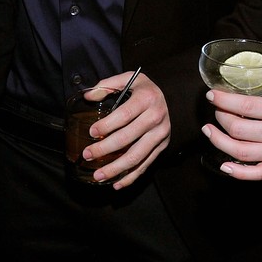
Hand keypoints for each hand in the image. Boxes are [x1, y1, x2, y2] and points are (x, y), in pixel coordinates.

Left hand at [81, 72, 170, 188]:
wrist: (174, 98)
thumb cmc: (145, 89)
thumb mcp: (129, 78)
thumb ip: (107, 85)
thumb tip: (88, 96)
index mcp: (146, 99)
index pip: (124, 115)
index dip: (107, 125)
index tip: (91, 133)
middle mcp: (156, 117)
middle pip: (128, 138)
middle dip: (105, 149)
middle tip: (87, 155)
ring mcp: (160, 134)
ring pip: (137, 156)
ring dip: (116, 168)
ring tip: (98, 175)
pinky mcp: (162, 146)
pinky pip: (146, 164)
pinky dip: (131, 177)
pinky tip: (116, 183)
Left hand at [202, 81, 261, 179]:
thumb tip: (251, 83)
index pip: (245, 106)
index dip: (223, 100)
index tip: (212, 94)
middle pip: (237, 129)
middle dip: (219, 117)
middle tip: (216, 108)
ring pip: (239, 152)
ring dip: (218, 141)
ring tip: (209, 130)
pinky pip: (255, 175)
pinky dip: (237, 173)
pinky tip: (224, 165)